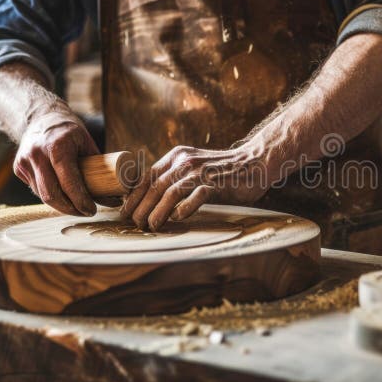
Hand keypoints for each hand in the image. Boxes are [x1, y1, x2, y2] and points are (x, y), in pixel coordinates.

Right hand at [14, 108, 99, 215]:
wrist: (41, 117)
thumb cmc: (69, 131)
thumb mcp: (87, 143)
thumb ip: (98, 168)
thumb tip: (113, 197)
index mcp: (57, 146)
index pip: (68, 182)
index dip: (80, 200)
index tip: (91, 209)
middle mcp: (37, 154)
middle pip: (51, 195)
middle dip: (70, 209)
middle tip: (85, 212)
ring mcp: (25, 162)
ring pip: (42, 195)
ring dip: (61, 205)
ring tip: (76, 206)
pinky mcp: (19, 168)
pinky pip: (37, 189)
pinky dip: (51, 195)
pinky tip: (61, 194)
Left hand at [120, 145, 269, 230]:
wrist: (256, 163)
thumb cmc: (223, 171)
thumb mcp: (193, 167)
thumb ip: (175, 178)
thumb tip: (151, 199)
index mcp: (176, 156)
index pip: (147, 176)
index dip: (134, 195)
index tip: (126, 212)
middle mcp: (185, 161)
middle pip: (155, 186)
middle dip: (142, 207)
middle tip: (135, 224)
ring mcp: (200, 171)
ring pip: (170, 192)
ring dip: (157, 212)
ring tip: (151, 226)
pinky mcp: (216, 183)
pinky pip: (195, 197)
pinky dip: (184, 209)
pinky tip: (177, 219)